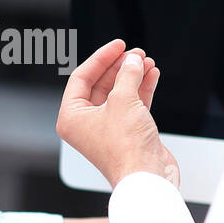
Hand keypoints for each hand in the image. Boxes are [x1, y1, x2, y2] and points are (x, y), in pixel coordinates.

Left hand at [56, 39, 179, 188]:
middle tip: (135, 53)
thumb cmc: (126, 148)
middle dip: (119, 66)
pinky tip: (151, 75)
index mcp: (72, 117)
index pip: (81, 78)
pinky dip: (141, 89)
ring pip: (119, 94)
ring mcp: (107, 129)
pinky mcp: (127, 134)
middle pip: (100, 84)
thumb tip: (133, 60)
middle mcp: (86, 124)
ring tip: (147, 61)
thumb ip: (127, 74)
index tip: (118, 45)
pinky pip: (132, 105)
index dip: (101, 58)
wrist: (147, 177)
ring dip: (133, 76)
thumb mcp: (123, 100)